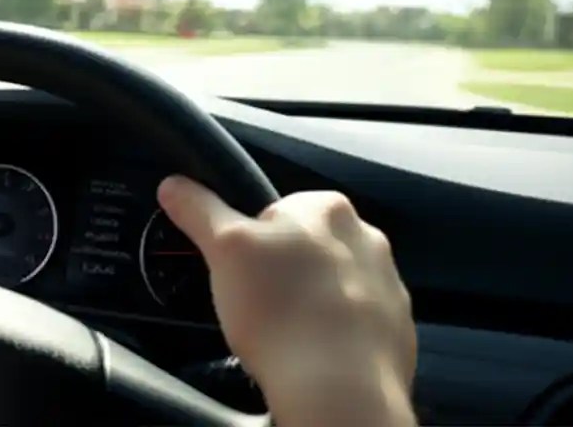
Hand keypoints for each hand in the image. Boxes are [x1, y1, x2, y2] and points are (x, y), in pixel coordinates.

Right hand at [158, 176, 415, 426]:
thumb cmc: (280, 309)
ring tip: (286, 333)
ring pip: (333, 286)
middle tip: (260, 304)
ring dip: (311, 302)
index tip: (242, 272)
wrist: (339, 387)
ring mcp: (389, 284)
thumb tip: (174, 185)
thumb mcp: (223, 249)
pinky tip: (313, 352)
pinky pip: (358, 323)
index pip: (276, 213)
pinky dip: (336, 335)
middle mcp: (367, 238)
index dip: (251, 243)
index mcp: (327, 208)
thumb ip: (199, 210)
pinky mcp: (397, 328)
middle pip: (307, 248)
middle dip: (283, 272)